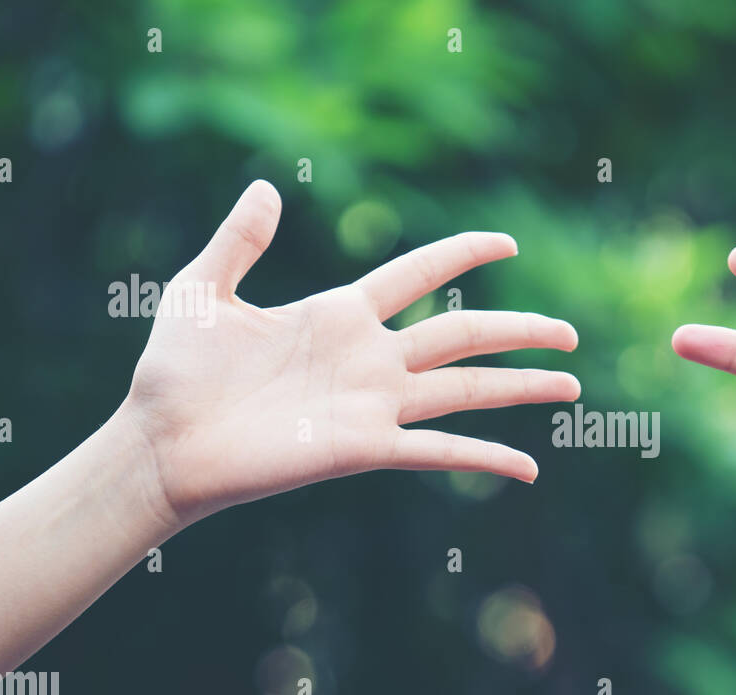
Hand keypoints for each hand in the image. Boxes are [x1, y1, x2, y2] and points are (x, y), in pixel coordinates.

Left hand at [121, 181, 579, 527]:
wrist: (162, 443)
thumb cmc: (174, 371)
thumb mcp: (203, 290)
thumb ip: (239, 241)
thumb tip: (268, 187)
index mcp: (340, 314)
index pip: (419, 274)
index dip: (464, 253)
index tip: (508, 241)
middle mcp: (370, 358)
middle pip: (464, 333)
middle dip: (521, 330)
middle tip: (571, 332)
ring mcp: (373, 405)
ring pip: (468, 388)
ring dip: (522, 385)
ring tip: (573, 384)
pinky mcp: (365, 447)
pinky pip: (439, 450)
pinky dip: (486, 457)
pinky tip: (529, 468)